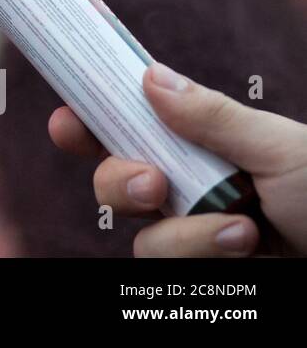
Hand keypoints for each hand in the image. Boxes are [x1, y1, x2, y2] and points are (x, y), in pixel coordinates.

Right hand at [48, 63, 306, 256]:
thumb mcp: (282, 147)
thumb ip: (213, 116)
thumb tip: (149, 76)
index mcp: (206, 146)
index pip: (131, 127)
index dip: (90, 122)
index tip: (67, 123)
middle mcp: (193, 190)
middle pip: (115, 181)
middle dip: (120, 180)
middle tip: (153, 184)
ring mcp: (198, 237)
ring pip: (139, 234)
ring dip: (184, 233)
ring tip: (243, 228)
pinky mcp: (205, 274)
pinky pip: (166, 267)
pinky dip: (201, 256)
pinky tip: (248, 250)